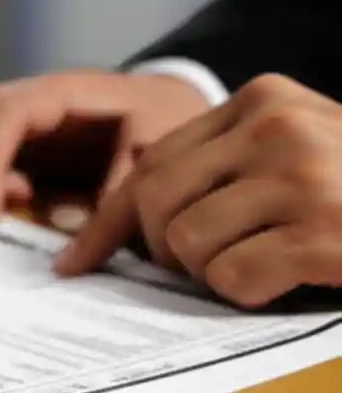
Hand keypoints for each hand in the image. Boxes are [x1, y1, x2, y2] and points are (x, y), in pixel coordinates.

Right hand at [0, 70, 210, 234]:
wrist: (183, 106)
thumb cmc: (171, 123)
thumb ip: (117, 199)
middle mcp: (31, 99)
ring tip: (19, 205)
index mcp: (63, 93)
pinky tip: (25, 203)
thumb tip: (69, 256)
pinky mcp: (22, 139)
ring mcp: (22, 118)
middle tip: (1, 213)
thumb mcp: (161, 158)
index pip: (0, 117)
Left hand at [57, 74, 341, 308]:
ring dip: (213, 272)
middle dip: (159, 249)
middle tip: (198, 264)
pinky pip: (234, 279)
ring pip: (187, 244)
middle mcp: (277, 127)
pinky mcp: (326, 230)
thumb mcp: (294, 148)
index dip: (106, 219)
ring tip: (264, 262)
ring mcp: (303, 176)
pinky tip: (287, 277)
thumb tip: (128, 213)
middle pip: (154, 202)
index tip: (74, 260)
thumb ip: (224, 161)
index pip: (149, 162)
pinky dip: (247, 293)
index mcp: (260, 99)